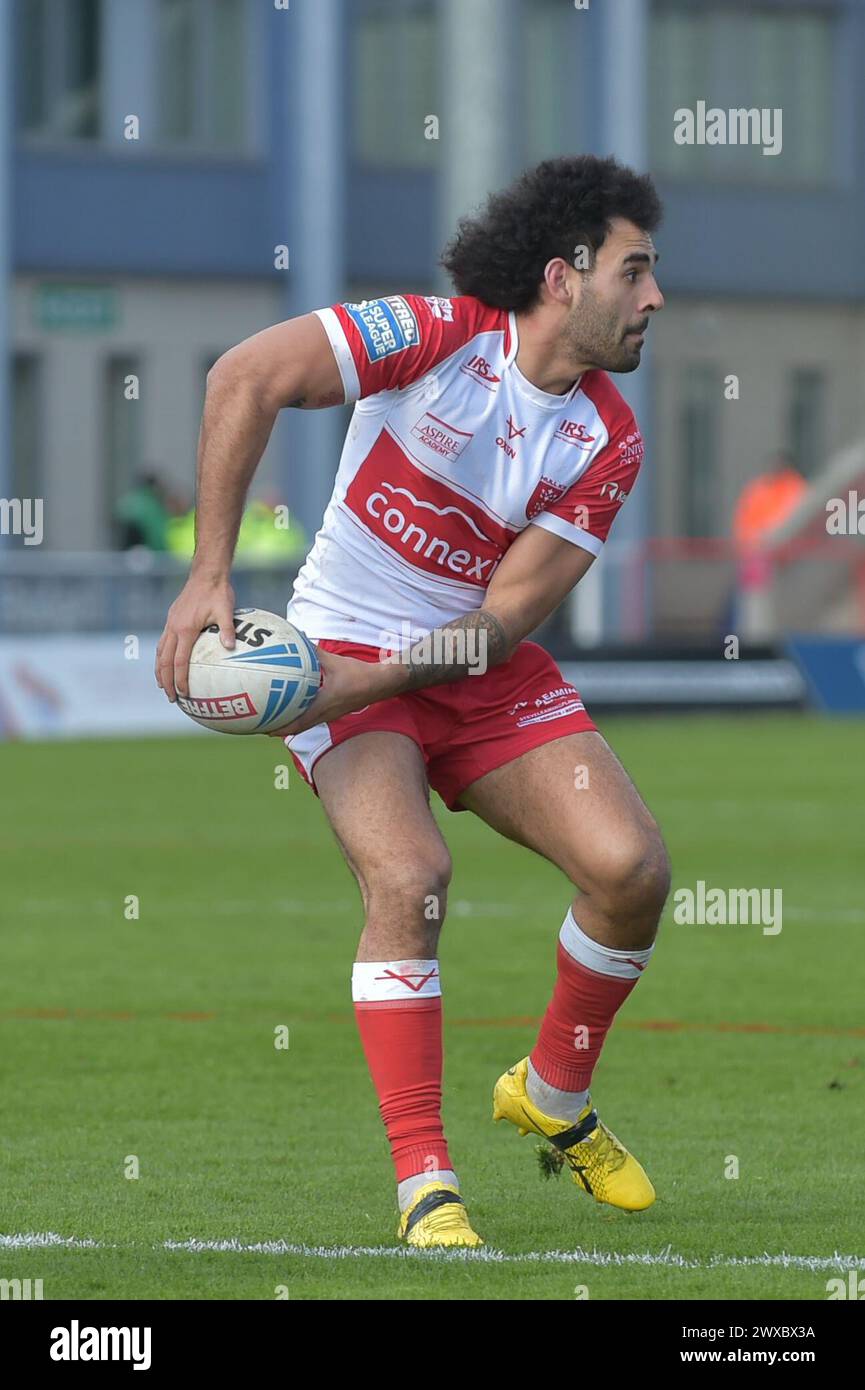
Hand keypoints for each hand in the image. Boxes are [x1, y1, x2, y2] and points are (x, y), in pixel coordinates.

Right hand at [155, 574, 235, 701]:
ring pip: (160, 652)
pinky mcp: (172, 619)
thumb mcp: (227, 610)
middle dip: (166, 681)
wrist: (206, 573)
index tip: (184, 694)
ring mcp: (170, 623)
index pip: (179, 662)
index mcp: (185, 629)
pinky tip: (168, 664)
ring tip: (163, 686)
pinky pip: (163, 643)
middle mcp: (173, 628)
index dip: (180, 680)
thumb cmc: (219, 592)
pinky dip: (163, 657)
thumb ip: (228, 629)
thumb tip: (231, 647)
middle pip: (164, 661)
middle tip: (171, 698)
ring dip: (160, 671)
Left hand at [268, 648, 402, 736]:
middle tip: (261, 725)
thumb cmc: (359, 674)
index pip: (299, 722)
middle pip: (298, 728)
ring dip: (290, 723)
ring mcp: (330, 715)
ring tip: (273, 719)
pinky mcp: (334, 711)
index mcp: (324, 705)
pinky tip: (295, 706)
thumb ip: (314, 652)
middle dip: (279, 728)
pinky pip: (313, 717)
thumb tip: (297, 639)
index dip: (281, 727)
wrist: (380, 684)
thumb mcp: (334, 661)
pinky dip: (301, 716)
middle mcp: (325, 714)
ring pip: (305, 724)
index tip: (264, 728)